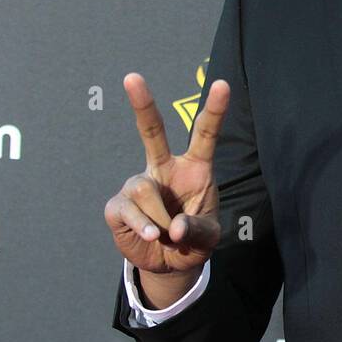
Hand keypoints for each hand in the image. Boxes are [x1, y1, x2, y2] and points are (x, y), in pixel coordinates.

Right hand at [105, 73, 225, 279]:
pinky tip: (150, 236)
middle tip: (132, 77)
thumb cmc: (193, 240)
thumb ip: (197, 229)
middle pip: (152, 131)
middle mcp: (164, 168)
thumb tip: (173, 227)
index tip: (223, 85)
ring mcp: (139, 184)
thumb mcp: (208, 238)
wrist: (168, 264)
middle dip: (142, 104)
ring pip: (144, 189)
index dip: (215, 110)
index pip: (205, 134)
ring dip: (160, 219)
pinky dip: (143, 227)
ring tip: (165, 234)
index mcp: (194, 168)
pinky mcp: (118, 205)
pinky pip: (128, 210)